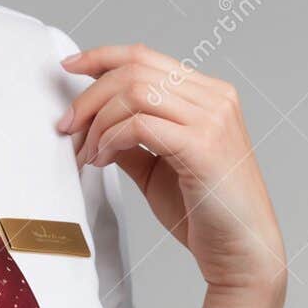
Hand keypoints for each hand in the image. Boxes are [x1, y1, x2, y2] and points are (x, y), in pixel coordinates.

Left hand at [56, 41, 287, 294]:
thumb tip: (93, 123)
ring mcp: (212, 120)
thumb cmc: (204, 213)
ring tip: (87, 153)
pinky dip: (110, 139)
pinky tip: (102, 159)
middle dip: (88, 97)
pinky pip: (139, 125)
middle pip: (133, 70)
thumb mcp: (157, 167)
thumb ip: (131, 140)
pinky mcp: (203, 146)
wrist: (241, 251)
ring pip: (133, 93)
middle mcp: (214, 99)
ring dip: (97, 121)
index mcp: (208, 95)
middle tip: (66, 127)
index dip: (102, 57)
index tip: (70, 66)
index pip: (145, 57)